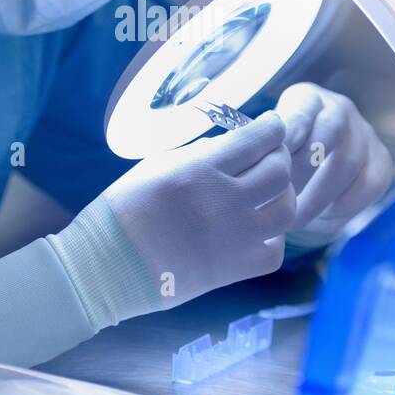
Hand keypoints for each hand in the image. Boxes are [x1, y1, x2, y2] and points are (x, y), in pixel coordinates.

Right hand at [102, 111, 297, 306]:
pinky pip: (276, 249)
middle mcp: (222, 203)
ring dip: (283, 194)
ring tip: (270, 191)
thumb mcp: (158, 166)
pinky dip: (274, 235)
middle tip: (270, 155)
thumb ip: (201, 153)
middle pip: (279, 171)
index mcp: (199, 171)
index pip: (258, 139)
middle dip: (279, 156)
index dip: (272, 127)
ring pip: (287, 209)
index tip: (272, 124)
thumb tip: (236, 144)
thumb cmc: (125, 210)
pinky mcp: (234, 270)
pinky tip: (259, 227)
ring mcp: (233, 239)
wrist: (107, 266)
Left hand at [275, 83, 391, 237]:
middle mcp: (340, 108)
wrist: (311, 170)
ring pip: (349, 161)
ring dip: (319, 195)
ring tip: (294, 217)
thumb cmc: (279, 158)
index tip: (272, 162)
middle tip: (280, 197)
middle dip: (303, 168)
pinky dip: (345, 204)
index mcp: (306, 99)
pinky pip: (368, 183)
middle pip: (330, 131)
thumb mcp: (267, 145)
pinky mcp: (381, 161)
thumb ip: (260, 149)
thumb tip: (248, 168)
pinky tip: (322, 217)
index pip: (302, 110)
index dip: (288, 136)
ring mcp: (365, 133)